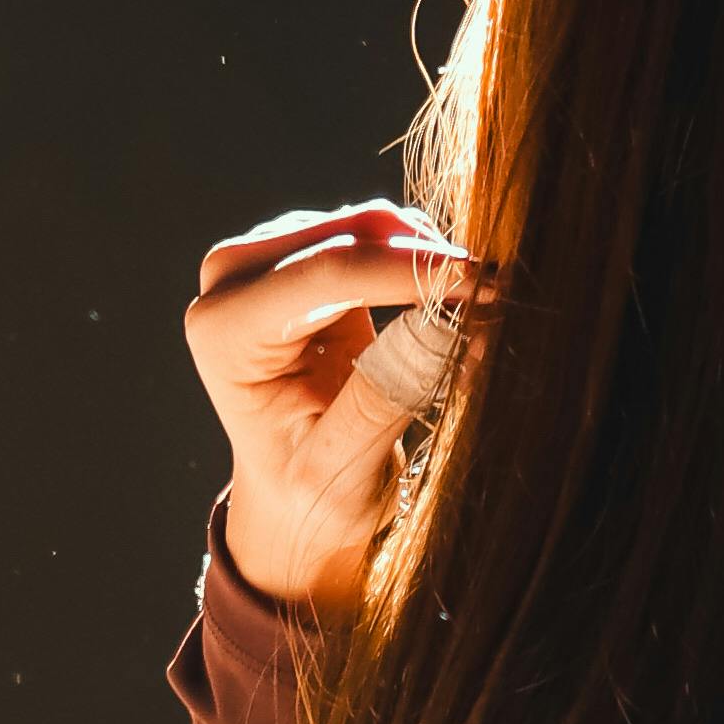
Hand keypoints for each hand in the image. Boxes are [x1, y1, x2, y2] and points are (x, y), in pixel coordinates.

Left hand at [183, 201, 482, 622]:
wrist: (294, 498)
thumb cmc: (309, 495)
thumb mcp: (341, 468)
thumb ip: (383, 396)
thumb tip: (445, 323)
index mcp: (223, 332)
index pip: (327, 274)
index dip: (410, 269)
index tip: (484, 281)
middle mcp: (230, 279)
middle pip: (349, 237)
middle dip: (429, 261)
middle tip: (500, 298)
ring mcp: (264, 256)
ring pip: (370, 224)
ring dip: (432, 259)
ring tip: (480, 313)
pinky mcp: (303, 250)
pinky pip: (378, 231)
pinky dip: (423, 259)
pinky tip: (452, 302)